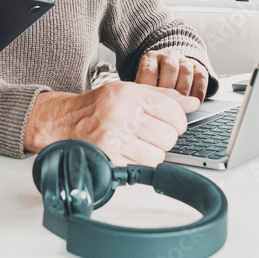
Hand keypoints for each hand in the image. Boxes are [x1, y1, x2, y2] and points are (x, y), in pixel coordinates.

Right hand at [24, 81, 200, 166]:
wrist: (66, 121)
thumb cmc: (98, 106)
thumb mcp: (129, 91)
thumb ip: (163, 96)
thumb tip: (193, 103)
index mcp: (130, 95)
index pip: (173, 112)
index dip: (179, 121)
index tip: (174, 124)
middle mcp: (122, 116)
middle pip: (168, 136)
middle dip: (165, 138)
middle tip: (153, 134)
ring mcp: (115, 139)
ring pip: (158, 155)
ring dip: (153, 152)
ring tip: (140, 143)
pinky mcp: (110, 158)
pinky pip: (142, 167)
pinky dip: (140, 162)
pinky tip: (130, 151)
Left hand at [135, 50, 209, 102]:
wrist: (172, 76)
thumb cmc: (154, 86)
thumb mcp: (146, 87)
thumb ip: (146, 94)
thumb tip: (144, 109)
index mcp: (150, 58)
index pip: (149, 70)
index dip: (150, 88)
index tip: (150, 102)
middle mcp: (168, 56)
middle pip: (170, 68)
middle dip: (169, 89)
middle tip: (167, 105)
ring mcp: (184, 60)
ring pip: (186, 71)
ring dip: (183, 91)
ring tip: (179, 105)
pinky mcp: (198, 66)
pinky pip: (201, 76)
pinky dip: (198, 91)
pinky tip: (193, 103)